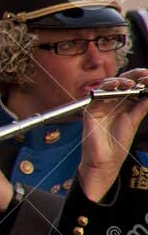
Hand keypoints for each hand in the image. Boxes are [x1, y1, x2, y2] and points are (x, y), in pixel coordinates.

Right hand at [79, 70, 147, 200]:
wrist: (105, 159)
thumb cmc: (118, 144)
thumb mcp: (134, 122)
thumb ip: (142, 107)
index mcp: (126, 105)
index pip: (134, 87)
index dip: (142, 81)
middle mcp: (114, 102)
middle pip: (123, 82)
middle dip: (135, 76)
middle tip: (145, 75)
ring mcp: (102, 104)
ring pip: (111, 85)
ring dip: (122, 80)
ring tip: (132, 83)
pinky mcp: (92, 108)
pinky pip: (97, 93)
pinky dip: (106, 86)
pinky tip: (117, 85)